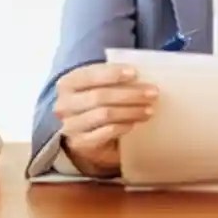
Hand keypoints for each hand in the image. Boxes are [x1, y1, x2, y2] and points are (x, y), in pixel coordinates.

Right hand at [54, 63, 157, 177]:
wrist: (85, 136)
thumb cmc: (97, 105)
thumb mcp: (100, 88)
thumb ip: (113, 80)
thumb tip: (143, 77)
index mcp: (67, 84)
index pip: (90, 75)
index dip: (113, 73)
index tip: (135, 73)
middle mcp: (64, 105)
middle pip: (100, 96)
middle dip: (129, 94)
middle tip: (152, 93)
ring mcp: (71, 126)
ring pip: (104, 114)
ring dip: (131, 111)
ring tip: (149, 110)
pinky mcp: (81, 144)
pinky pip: (106, 133)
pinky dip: (123, 126)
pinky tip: (135, 123)